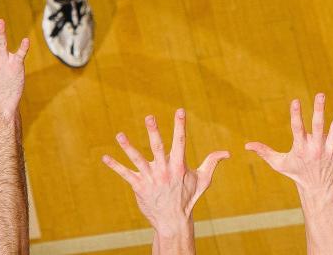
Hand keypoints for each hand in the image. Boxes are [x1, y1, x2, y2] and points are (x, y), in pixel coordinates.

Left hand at [102, 109, 228, 234]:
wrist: (173, 220)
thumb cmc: (188, 198)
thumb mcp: (203, 180)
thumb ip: (212, 163)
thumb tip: (227, 153)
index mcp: (179, 166)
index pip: (180, 141)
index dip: (180, 125)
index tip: (180, 110)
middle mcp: (164, 170)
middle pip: (158, 147)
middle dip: (154, 132)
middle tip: (150, 117)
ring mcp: (150, 179)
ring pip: (137, 159)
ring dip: (128, 147)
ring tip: (120, 135)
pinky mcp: (139, 186)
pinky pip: (125, 174)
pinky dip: (115, 166)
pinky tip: (105, 158)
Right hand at [245, 93, 332, 193]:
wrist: (318, 190)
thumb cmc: (297, 174)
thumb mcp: (280, 163)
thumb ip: (264, 152)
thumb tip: (246, 146)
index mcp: (301, 147)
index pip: (298, 128)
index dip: (296, 115)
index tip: (295, 101)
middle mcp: (316, 146)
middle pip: (318, 125)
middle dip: (319, 110)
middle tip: (320, 95)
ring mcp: (330, 148)